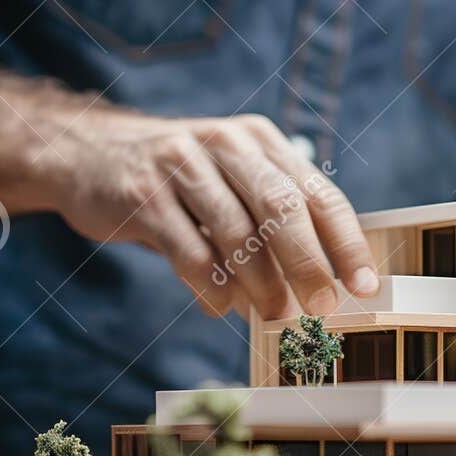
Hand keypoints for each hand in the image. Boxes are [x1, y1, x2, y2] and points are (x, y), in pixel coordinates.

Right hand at [45, 112, 377, 318]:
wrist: (88, 152)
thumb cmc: (179, 180)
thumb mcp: (231, 180)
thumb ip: (273, 221)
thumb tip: (319, 285)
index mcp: (260, 141)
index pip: (317, 194)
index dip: (347, 243)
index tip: (366, 286)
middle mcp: (226, 144)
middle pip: (282, 208)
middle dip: (309, 264)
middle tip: (321, 308)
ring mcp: (182, 165)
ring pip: (236, 233)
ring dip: (260, 284)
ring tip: (272, 315)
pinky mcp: (143, 194)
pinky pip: (189, 250)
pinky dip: (212, 287)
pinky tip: (221, 307)